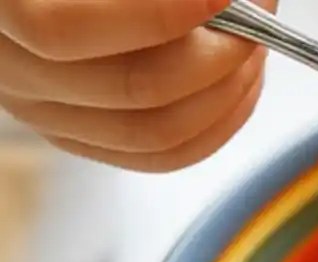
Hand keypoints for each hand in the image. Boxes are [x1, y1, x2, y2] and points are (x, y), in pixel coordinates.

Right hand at [0, 0, 274, 171]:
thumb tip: (230, 0)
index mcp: (3, 10)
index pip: (63, 31)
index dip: (157, 17)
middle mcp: (12, 69)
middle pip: (133, 89)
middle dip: (219, 56)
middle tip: (256, 18)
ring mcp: (44, 110)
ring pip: (153, 133)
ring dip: (227, 94)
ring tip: (254, 46)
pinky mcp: (78, 134)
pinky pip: (159, 154)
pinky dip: (217, 124)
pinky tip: (243, 83)